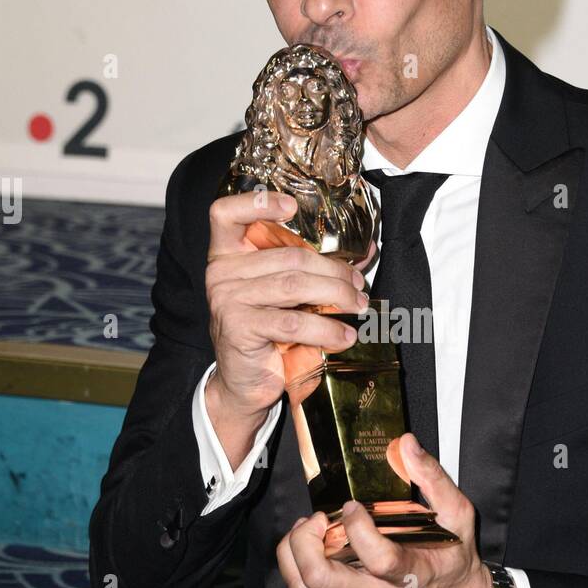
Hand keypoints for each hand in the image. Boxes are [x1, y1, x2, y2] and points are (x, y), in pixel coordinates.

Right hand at [204, 189, 370, 420]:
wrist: (246, 383)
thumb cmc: (268, 334)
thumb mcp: (286, 295)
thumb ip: (314, 270)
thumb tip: (366, 253)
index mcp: (227, 255)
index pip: (225, 214)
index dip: (257, 203)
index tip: (292, 207)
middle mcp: (221, 272)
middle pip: (289, 256)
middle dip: (333, 270)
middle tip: (358, 287)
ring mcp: (226, 299)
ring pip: (295, 285)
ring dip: (336, 296)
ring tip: (358, 308)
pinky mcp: (238, 328)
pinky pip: (292, 322)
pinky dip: (326, 329)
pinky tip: (344, 337)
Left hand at [276, 432, 495, 587]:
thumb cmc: (456, 565)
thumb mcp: (458, 517)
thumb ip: (433, 478)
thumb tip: (407, 445)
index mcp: (409, 574)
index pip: (375, 557)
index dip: (355, 526)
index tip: (352, 506)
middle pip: (320, 578)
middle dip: (304, 541)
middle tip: (316, 520)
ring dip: (293, 556)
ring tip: (305, 532)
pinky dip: (297, 572)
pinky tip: (309, 551)